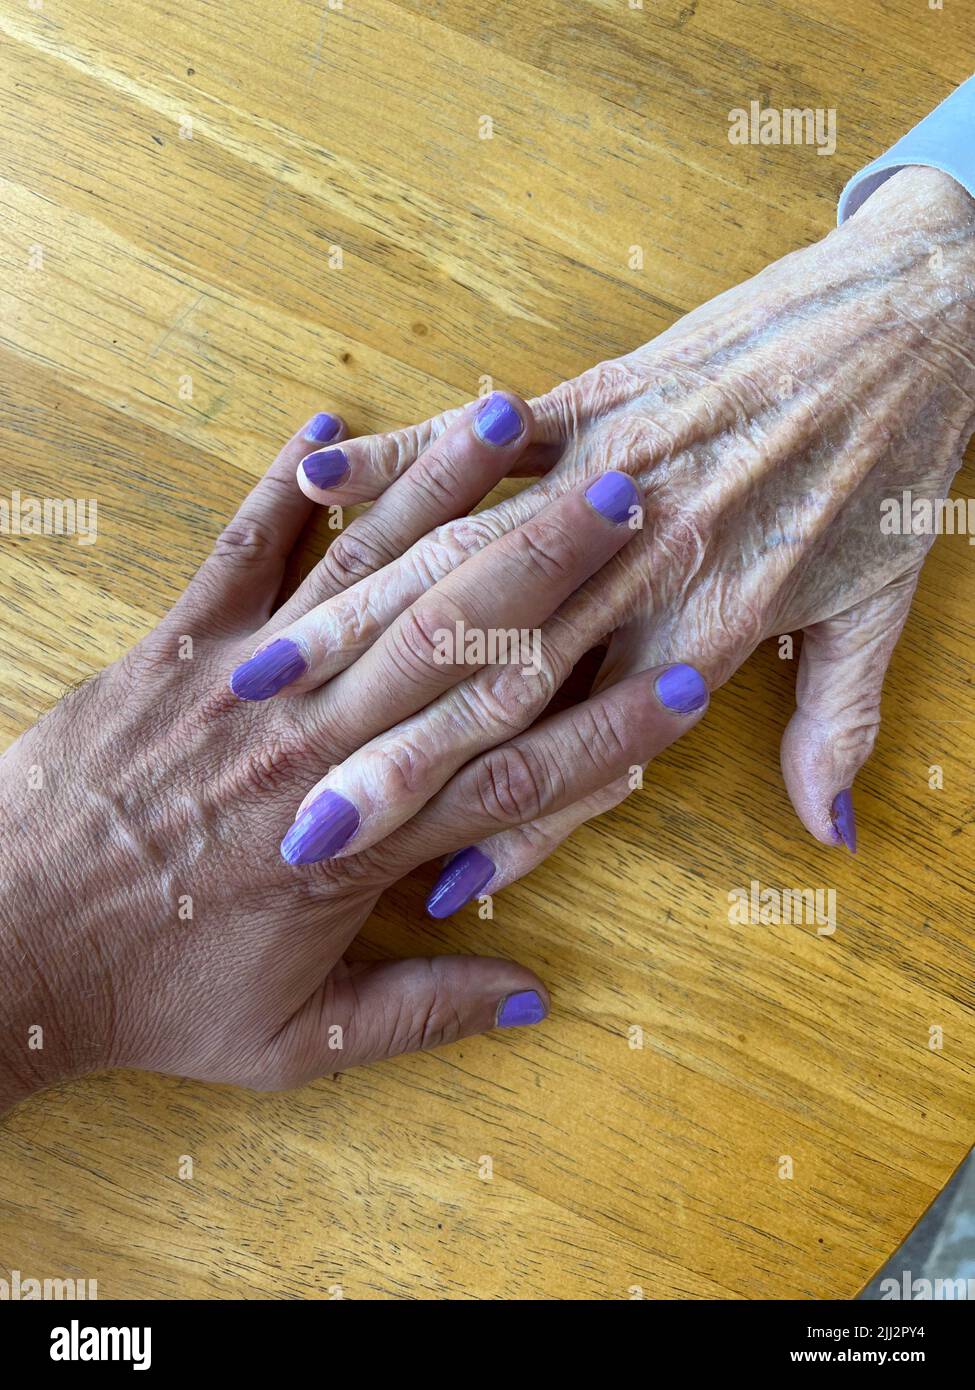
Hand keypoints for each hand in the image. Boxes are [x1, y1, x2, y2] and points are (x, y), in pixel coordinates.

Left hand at [0, 404, 705, 1110]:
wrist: (0, 947)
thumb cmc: (150, 999)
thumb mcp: (292, 1042)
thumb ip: (420, 1014)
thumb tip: (533, 995)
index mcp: (365, 845)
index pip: (518, 775)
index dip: (613, 729)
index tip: (691, 672)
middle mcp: (324, 748)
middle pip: (464, 644)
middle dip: (557, 564)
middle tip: (636, 497)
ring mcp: (251, 686)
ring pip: (367, 577)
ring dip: (445, 494)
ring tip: (513, 421)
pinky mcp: (177, 650)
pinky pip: (239, 552)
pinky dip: (284, 491)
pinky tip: (330, 430)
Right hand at [255, 166, 974, 902]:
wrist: (918, 315)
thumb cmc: (894, 469)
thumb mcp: (882, 611)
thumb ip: (836, 726)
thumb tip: (827, 835)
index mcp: (715, 621)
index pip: (592, 747)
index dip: (519, 827)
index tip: (443, 887)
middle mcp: (647, 558)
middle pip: (501, 675)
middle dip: (398, 754)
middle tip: (304, 819)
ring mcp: (612, 469)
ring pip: (467, 564)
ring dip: (361, 624)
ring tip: (267, 683)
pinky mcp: (596, 394)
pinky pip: (483, 440)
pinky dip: (400, 457)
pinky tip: (315, 479)